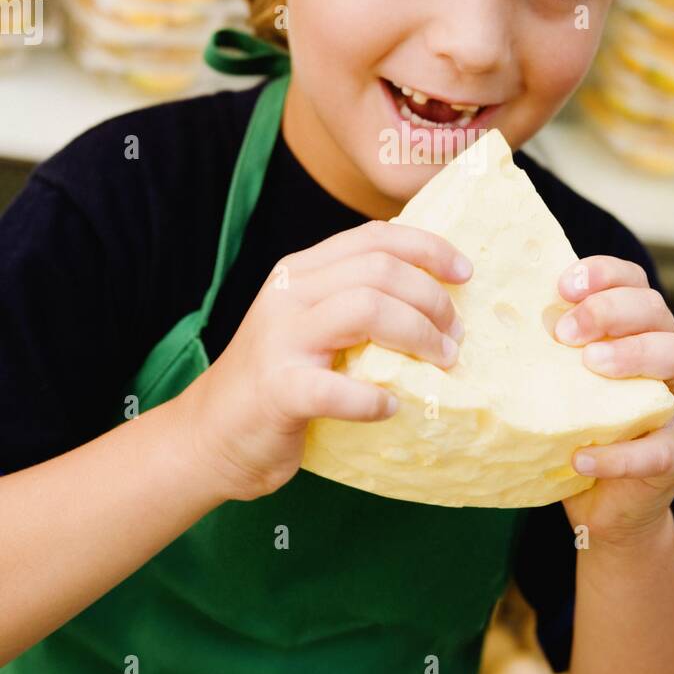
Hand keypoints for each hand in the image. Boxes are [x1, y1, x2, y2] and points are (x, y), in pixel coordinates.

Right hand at [181, 222, 471, 501]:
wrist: (209, 437)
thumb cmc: (276, 382)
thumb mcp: (310, 325)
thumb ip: (353, 302)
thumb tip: (435, 295)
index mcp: (301, 272)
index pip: (374, 237)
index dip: (429, 248)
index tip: (465, 274)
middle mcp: (289, 294)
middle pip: (380, 270)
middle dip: (433, 300)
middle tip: (456, 337)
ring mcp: (281, 340)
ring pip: (367, 309)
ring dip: (418, 335)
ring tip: (440, 364)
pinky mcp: (279, 390)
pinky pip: (339, 388)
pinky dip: (375, 400)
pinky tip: (390, 408)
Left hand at [551, 255, 673, 546]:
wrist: (599, 504)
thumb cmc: (571, 426)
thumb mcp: (555, 380)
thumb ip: (543, 349)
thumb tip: (488, 313)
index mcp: (636, 330)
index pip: (633, 281)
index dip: (605, 273)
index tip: (563, 285)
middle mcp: (665, 358)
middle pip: (657, 308)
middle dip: (611, 310)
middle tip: (565, 332)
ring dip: (636, 353)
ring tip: (591, 366)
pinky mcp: (673, 456)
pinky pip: (660, 447)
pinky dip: (620, 452)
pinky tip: (581, 453)